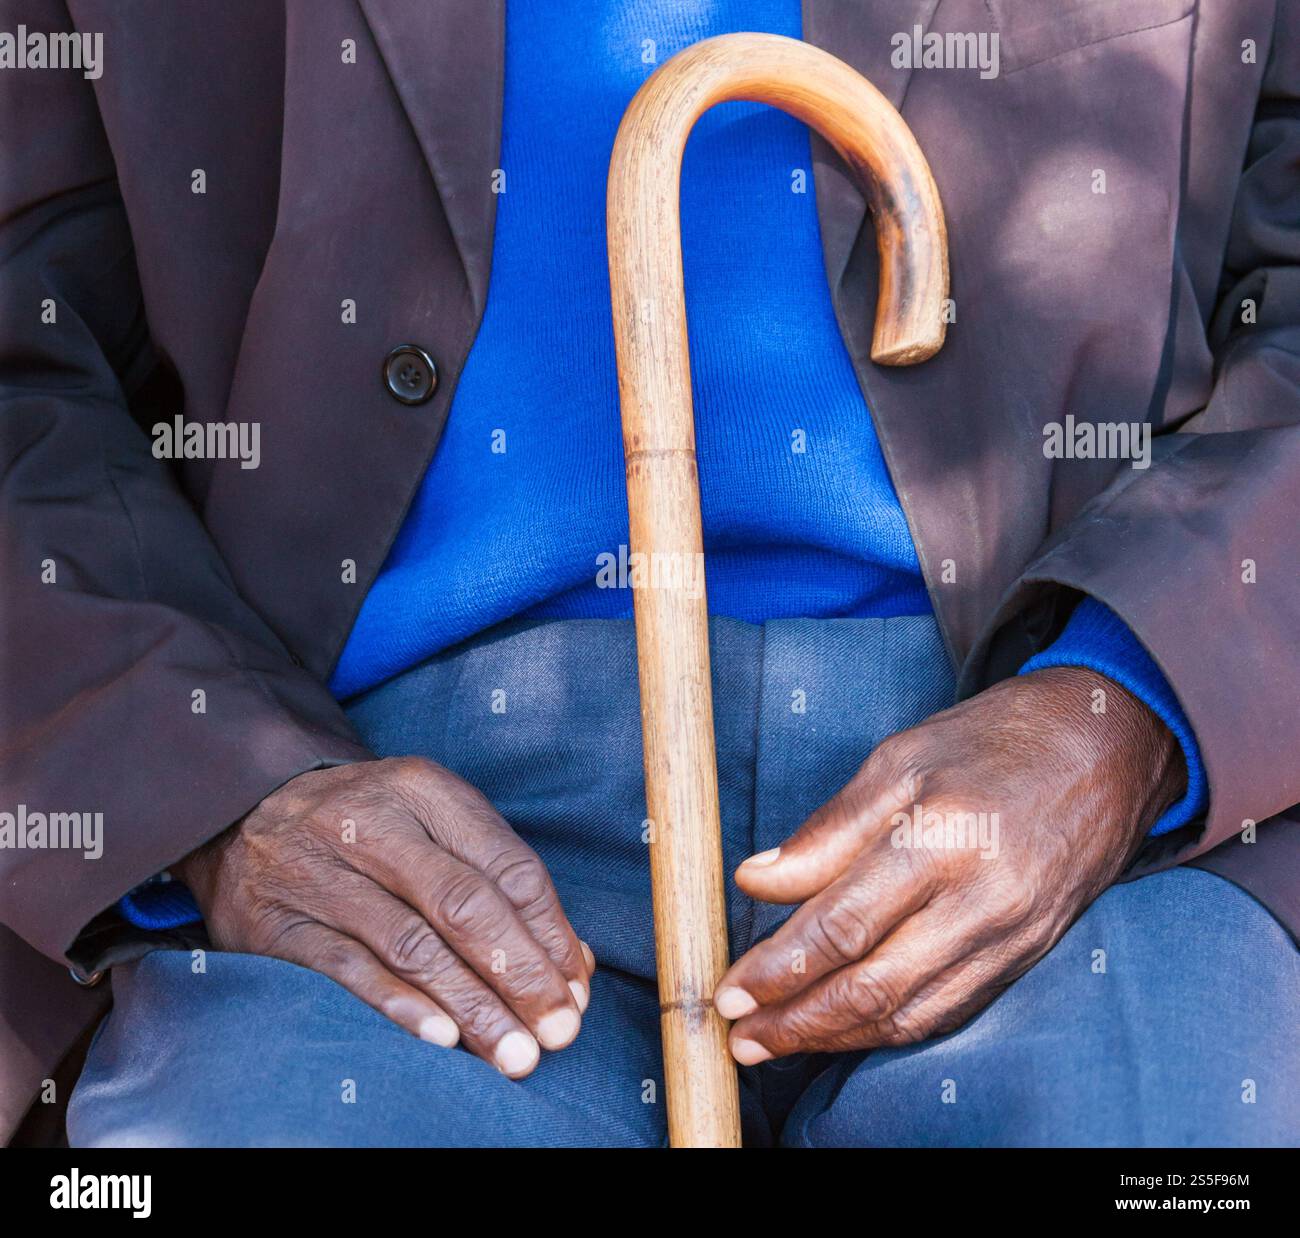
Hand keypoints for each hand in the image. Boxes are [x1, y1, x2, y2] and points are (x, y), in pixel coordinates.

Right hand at [174, 757, 594, 1077]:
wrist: (241, 811)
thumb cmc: (367, 826)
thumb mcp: (431, 822)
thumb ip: (498, 881)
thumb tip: (569, 964)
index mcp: (422, 787)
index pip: (505, 864)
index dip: (548, 932)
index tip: (575, 988)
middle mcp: (369, 820)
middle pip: (463, 903)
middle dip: (518, 974)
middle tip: (557, 1030)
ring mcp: (316, 870)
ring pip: (411, 943)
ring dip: (470, 1005)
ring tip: (513, 1051)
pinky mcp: (274, 922)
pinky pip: (347, 969)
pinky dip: (400, 1005)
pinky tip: (443, 1038)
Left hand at [712, 667, 1184, 1061]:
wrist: (1103, 751)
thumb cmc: (990, 744)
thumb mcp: (898, 760)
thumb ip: (827, 830)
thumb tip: (754, 881)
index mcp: (941, 838)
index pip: (843, 925)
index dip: (779, 967)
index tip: (728, 990)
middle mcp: (980, 900)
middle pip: (872, 985)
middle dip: (796, 1020)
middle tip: (738, 1036)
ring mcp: (1010, 937)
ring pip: (910, 1012)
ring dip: (835, 1038)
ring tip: (776, 1044)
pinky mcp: (1025, 956)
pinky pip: (948, 1010)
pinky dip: (890, 1031)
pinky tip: (845, 1032)